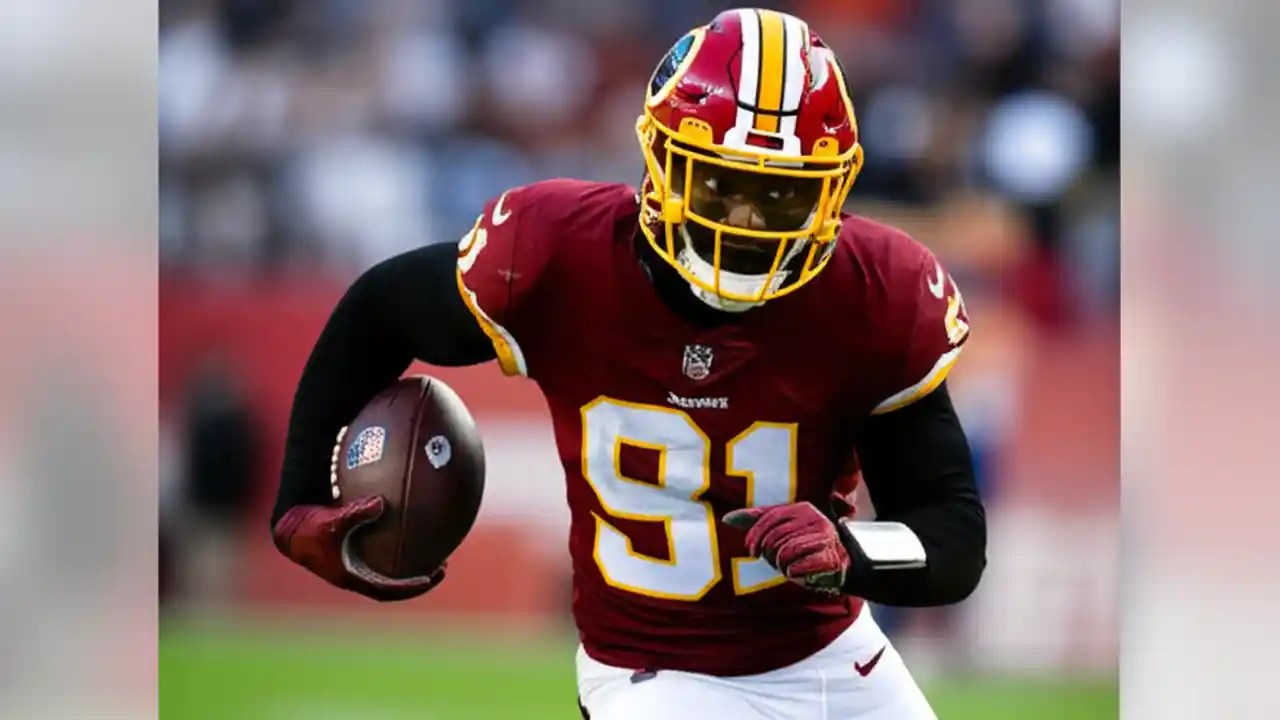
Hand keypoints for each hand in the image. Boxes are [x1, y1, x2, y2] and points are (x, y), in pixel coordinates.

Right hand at [272, 496, 444, 601]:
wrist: (287, 530)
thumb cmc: (308, 529)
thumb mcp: (332, 521)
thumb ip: (356, 513)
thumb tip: (381, 503)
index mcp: (352, 577)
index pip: (388, 590)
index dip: (411, 588)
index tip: (432, 578)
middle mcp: (355, 574)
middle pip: (393, 585)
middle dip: (418, 579)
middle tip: (442, 567)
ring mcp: (353, 565)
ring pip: (387, 570)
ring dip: (409, 566)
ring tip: (433, 550)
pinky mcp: (349, 552)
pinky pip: (378, 553)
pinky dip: (393, 545)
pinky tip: (406, 526)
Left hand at [722, 501, 849, 594]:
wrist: (842, 567)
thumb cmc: (805, 547)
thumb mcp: (783, 530)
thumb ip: (757, 521)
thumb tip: (727, 518)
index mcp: (802, 508)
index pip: (771, 518)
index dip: (756, 535)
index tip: (751, 550)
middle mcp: (815, 519)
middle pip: (776, 536)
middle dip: (768, 553)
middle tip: (773, 561)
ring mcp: (825, 537)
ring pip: (786, 552)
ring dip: (781, 564)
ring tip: (786, 566)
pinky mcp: (830, 558)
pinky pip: (799, 566)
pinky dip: (792, 572)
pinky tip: (795, 572)